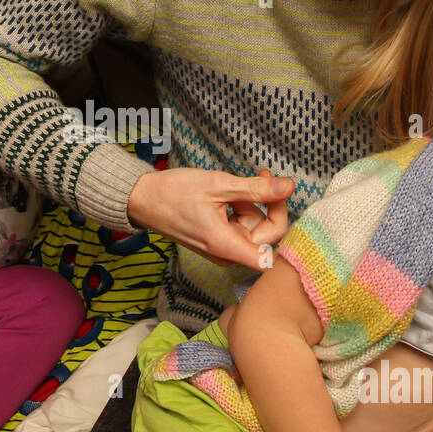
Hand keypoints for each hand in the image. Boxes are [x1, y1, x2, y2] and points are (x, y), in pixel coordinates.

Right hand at [127, 167, 292, 268]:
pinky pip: (240, 226)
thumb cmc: (174, 193)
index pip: (271, 256)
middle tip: (261, 175)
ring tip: (233, 184)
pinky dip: (240, 208)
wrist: (143, 199)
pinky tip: (228, 193)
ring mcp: (221, 248)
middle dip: (266, 205)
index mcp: (226, 246)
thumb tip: (289, 186)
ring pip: (253, 228)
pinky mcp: (217, 240)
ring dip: (251, 203)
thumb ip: (257, 188)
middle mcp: (226, 253)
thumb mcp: (219, 185)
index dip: (281, 226)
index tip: (278, 196)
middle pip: (266, 236)